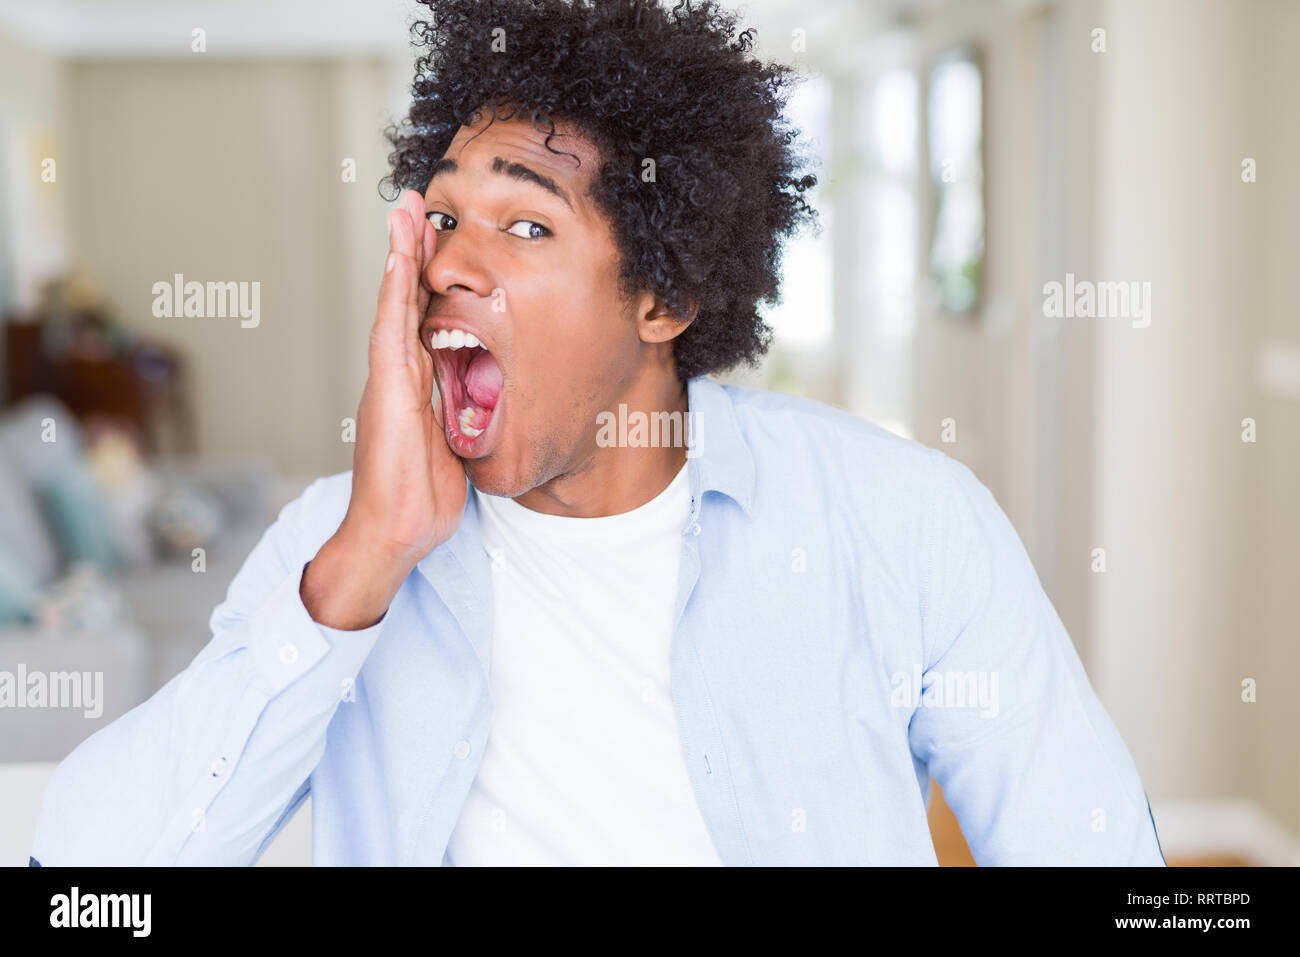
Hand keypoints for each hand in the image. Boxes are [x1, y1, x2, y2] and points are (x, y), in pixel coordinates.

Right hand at [301, 190, 467, 629]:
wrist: (394, 532)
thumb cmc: (423, 499)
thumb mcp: (457, 446)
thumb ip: (465, 417)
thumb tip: (490, 406)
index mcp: (416, 384)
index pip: (422, 318)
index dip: (428, 279)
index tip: (437, 240)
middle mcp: (397, 374)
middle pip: (404, 299)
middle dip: (410, 251)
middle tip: (415, 203)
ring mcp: (388, 379)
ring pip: (393, 303)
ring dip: (399, 255)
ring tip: (404, 209)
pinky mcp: (386, 390)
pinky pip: (390, 329)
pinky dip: (393, 291)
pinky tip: (397, 257)